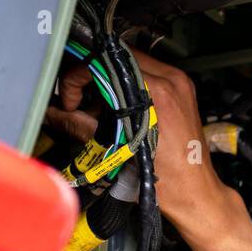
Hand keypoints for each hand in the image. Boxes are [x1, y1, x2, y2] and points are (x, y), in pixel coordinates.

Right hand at [45, 47, 251, 250]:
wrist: (197, 194)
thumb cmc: (169, 182)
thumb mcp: (118, 152)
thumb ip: (81, 126)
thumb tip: (55, 113)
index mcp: (157, 92)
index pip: (105, 61)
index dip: (79, 76)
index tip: (71, 97)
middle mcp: (172, 81)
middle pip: (118, 56)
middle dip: (93, 75)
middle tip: (80, 99)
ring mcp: (180, 84)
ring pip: (132, 63)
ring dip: (110, 79)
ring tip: (99, 107)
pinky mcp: (182, 91)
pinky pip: (147, 75)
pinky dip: (128, 85)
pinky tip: (119, 109)